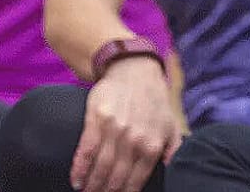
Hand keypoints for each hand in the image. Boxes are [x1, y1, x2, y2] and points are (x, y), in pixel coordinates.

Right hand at [71, 57, 179, 191]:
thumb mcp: (170, 124)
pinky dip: (79, 168)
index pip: (136, 181)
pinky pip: (86, 150)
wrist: (134, 70)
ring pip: (100, 167)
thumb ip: (173, 149)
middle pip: (116, 178)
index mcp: (152, 145)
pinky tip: (76, 180)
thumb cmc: (153, 100)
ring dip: (92, 185)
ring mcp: (114, 130)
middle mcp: (134, 140)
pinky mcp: (97, 119)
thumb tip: (172, 169)